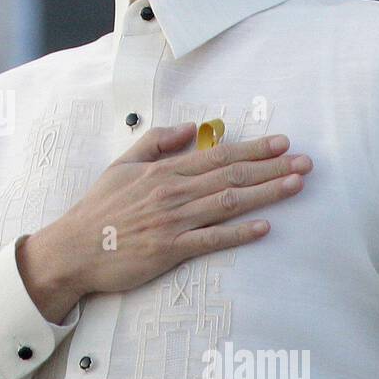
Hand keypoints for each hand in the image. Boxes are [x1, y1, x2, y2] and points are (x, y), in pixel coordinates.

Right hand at [17, 124, 311, 321]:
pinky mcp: (169, 250)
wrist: (72, 249)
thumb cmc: (97, 209)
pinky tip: (263, 228)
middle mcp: (172, 192)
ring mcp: (172, 222)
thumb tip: (190, 127)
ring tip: (296, 185)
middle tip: (306, 162)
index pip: (217, 155)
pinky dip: (238, 233)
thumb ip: (155, 143)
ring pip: (228, 203)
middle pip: (231, 176)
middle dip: (272, 168)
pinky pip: (210, 240)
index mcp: (163, 171)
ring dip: (266, 194)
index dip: (253, 149)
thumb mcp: (121, 165)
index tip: (282, 143)